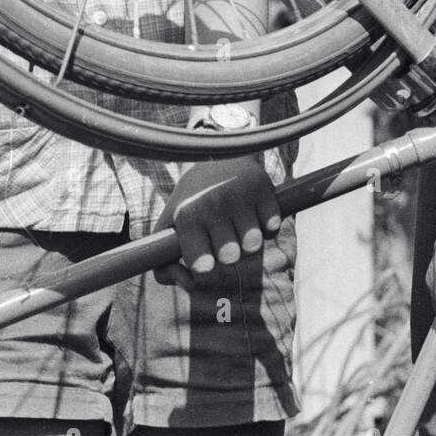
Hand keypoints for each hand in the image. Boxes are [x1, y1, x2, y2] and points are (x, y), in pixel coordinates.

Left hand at [153, 157, 281, 289]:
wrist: (217, 153)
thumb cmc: (192, 198)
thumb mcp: (170, 225)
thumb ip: (164, 264)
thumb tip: (185, 283)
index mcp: (187, 215)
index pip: (202, 268)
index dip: (205, 264)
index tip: (203, 251)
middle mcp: (212, 204)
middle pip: (230, 258)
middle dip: (227, 250)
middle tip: (221, 231)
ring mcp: (240, 196)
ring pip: (253, 246)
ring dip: (248, 239)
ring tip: (237, 221)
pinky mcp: (263, 188)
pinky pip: (272, 228)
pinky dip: (266, 225)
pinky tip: (253, 210)